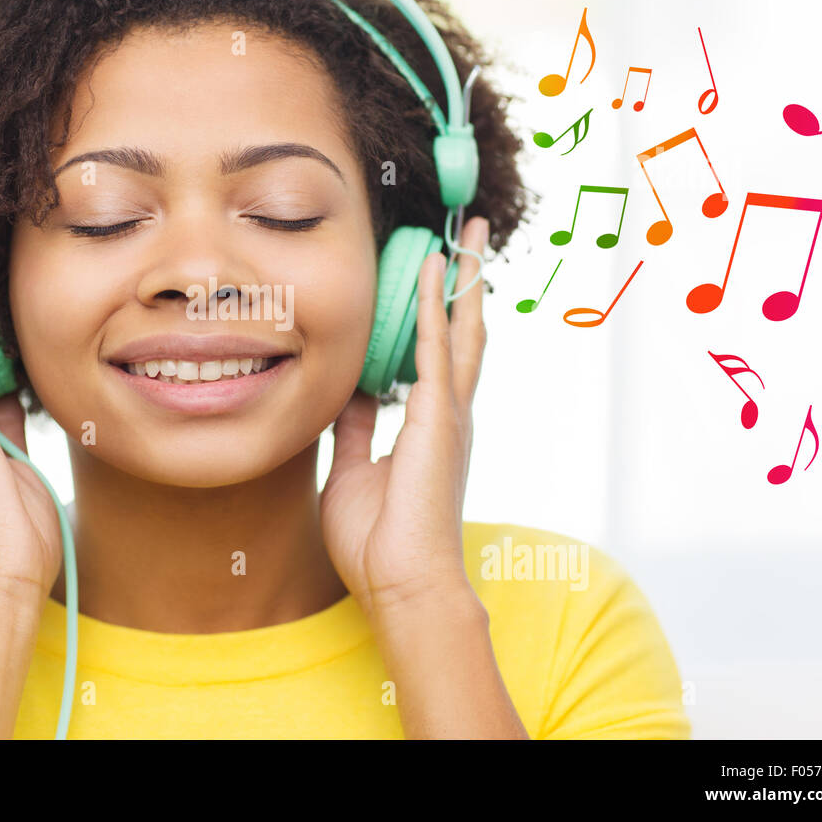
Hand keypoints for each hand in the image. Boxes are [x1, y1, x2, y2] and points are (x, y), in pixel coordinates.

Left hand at [320, 216, 488, 617]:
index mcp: (431, 427)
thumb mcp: (354, 469)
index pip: (436, 356)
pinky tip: (435, 268)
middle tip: (471, 238)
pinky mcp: (440, 417)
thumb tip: (350, 394)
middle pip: (463, 332)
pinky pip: (436, 346)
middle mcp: (450, 413)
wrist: (402, 584)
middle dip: (467, 284)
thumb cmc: (378, 540)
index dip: (435, 314)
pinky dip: (435, 304)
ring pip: (462, 329)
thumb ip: (357, 428)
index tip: (430, 275)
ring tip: (469, 236)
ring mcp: (450, 413)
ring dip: (464, 280)